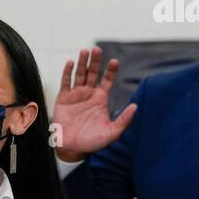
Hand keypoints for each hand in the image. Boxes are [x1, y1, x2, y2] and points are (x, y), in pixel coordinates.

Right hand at [53, 47, 136, 161]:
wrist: (72, 149)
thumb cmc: (93, 142)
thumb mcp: (112, 132)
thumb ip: (124, 120)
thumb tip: (135, 106)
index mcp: (100, 99)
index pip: (107, 80)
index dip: (110, 70)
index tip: (115, 61)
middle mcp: (88, 94)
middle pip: (92, 73)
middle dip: (95, 61)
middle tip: (97, 49)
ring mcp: (76, 95)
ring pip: (79, 74)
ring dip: (82, 63)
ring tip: (84, 51)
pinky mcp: (63, 98)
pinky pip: (65, 82)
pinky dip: (67, 72)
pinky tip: (70, 62)